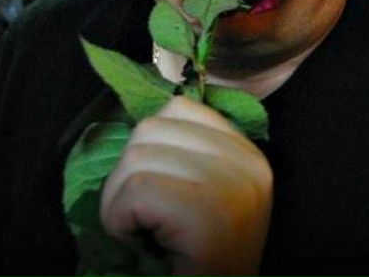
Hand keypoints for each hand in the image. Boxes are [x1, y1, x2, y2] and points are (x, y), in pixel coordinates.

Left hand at [100, 96, 272, 275]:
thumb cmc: (195, 263)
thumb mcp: (200, 196)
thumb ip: (185, 155)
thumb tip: (140, 118)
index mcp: (249, 154)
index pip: (180, 108)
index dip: (150, 150)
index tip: (160, 195)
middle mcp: (250, 163)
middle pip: (151, 128)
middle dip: (128, 176)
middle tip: (145, 220)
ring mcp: (234, 187)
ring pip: (136, 157)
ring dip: (120, 202)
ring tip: (145, 233)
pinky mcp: (211, 215)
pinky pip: (135, 192)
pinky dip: (119, 221)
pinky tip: (143, 243)